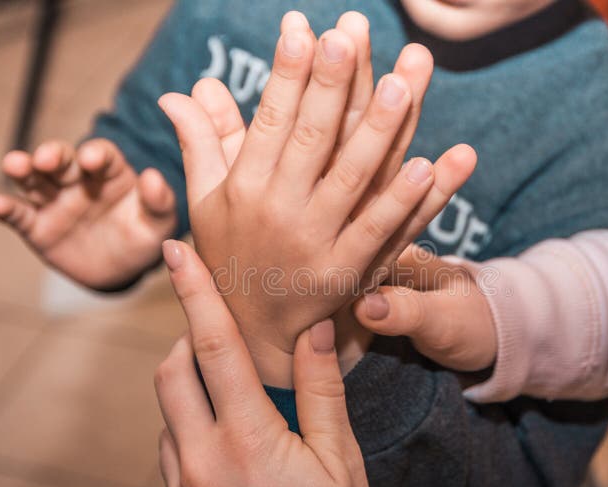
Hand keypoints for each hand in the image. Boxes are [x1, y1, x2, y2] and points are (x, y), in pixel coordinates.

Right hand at [0, 139, 176, 289]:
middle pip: (62, 160)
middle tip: (46, 158)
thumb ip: (160, 202)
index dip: (96, 154)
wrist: (122, 270)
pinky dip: (5, 208)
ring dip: (22, 169)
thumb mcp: (159, 223)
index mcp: (111, 173)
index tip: (92, 159)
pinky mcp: (37, 226)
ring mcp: (55, 201)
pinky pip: (18, 214)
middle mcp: (79, 180)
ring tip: (14, 164)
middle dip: (53, 154)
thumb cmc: (143, 237)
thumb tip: (154, 177)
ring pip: (35, 179)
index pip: (102, 155)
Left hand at [155, 240, 371, 486]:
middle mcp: (201, 462)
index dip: (194, 293)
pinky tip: (229, 440)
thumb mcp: (340, 458)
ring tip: (236, 395)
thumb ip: (320, 387)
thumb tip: (313, 326)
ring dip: (191, 388)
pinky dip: (191, 427)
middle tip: (221, 335)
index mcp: (247, 440)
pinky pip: (171, 451)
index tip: (175, 252)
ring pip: (168, 413)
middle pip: (171, 372)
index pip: (213, 347)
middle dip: (187, 339)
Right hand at [158, 12, 475, 384]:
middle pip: (312, 140)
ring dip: (379, 130)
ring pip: (352, 179)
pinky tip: (429, 165)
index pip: (268, 120)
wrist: (253, 335)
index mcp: (244, 187)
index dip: (286, 74)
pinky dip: (405, 202)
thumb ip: (201, 144)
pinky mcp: (346, 276)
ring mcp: (314, 245)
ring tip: (404, 81)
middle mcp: (278, 212)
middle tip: (350, 33)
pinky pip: (379, 233)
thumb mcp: (205, 202)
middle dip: (332, 84)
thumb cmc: (230, 257)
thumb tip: (179, 93)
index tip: (301, 27)